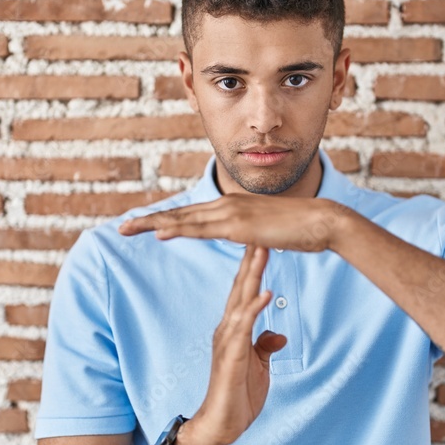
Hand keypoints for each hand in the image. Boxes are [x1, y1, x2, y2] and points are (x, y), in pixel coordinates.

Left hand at [117, 194, 352, 251]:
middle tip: (121, 227)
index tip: (142, 226)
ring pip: (184, 220)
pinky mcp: (240, 226)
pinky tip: (160, 232)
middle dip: (148, 221)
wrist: (322, 221)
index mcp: (232, 208)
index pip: (191, 215)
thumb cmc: (300, 229)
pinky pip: (202, 229)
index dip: (164, 220)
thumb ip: (250, 235)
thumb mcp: (267, 233)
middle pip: (180, 214)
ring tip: (128, 229)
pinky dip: (178, 230)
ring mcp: (232, 214)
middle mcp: (227, 206)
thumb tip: (244, 238)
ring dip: (154, 223)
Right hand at [182, 244, 287, 444]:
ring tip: (261, 250)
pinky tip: (266, 293)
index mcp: (233, 329)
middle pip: (240, 287)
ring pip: (240, 300)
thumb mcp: (258, 366)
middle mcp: (227, 329)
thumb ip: (265, 346)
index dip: (253, 267)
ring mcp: (227, 341)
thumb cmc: (238, 396)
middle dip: (251, 259)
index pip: (244, 291)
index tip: (262, 242)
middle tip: (260, 230)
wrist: (221, 426)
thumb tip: (279, 333)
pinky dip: (254, 309)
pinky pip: (243, 328)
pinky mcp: (231, 356)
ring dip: (252, 275)